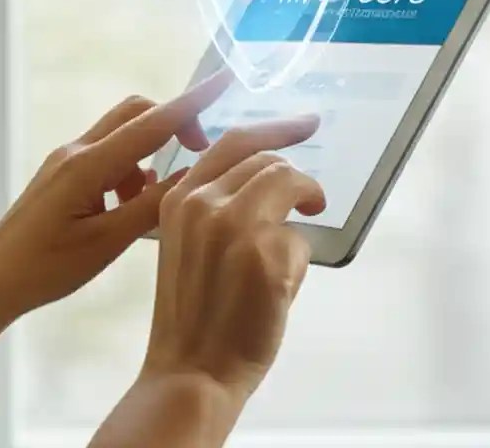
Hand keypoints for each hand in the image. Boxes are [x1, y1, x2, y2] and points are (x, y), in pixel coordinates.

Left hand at [0, 70, 233, 321]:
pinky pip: (106, 159)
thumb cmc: (46, 268)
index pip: (152, 122)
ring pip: (122, 138)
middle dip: (173, 124)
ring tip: (155, 206)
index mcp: (88, 165)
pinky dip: (128, 174)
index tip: (224, 82)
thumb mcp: (108, 242)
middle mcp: (76, 152)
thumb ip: (153, 206)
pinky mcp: (61, 175)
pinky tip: (130, 212)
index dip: (193, 102)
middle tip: (200, 155)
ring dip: (149, 157)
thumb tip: (194, 175)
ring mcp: (66, 161)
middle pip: (136, 114)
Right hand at [143, 117, 324, 426]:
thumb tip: (262, 183)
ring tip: (302, 234)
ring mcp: (235, 224)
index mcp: (178, 198)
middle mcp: (203, 202)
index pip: (231, 142)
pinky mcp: (268, 254)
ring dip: (303, 205)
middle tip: (312, 195)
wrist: (193, 367)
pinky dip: (298, 258)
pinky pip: (299, 236)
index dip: (275, 128)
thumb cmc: (193, 313)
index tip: (304, 121)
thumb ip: (211, 209)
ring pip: (288, 183)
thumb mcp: (185, 244)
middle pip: (266, 159)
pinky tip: (280, 287)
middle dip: (296, 174)